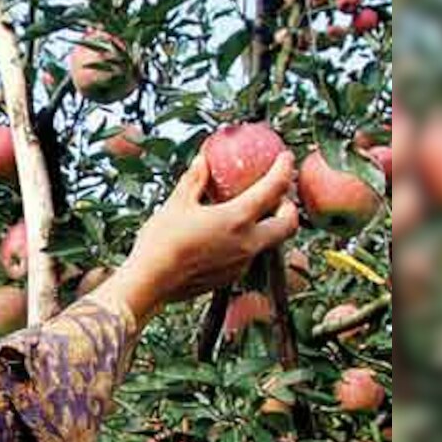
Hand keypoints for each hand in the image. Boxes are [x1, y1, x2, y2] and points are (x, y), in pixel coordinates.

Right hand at [99, 151, 298, 321]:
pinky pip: (249, 255)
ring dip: (268, 225)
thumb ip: (195, 181)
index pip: (273, 189)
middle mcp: (247, 243)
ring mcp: (241, 263)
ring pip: (270, 241)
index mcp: (236, 219)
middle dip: (289, 206)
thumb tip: (203, 162)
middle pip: (288, 224)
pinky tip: (226, 236)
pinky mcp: (231, 277)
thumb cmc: (161, 243)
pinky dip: (247, 241)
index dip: (283, 169)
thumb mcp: (177, 205)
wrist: (151, 283)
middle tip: (279, 195)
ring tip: (249, 214)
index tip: (285, 158)